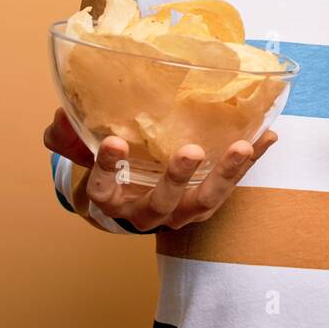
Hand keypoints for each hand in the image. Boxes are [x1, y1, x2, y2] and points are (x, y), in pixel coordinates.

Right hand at [44, 107, 277, 230]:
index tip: (114, 143)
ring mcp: (181, 211)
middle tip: (191, 152)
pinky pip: (232, 184)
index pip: (102, 189)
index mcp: (110, 199)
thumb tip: (62, 115)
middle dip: (176, 179)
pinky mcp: (207, 202)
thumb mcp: (81, 150)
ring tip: (243, 146)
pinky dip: (250, 162)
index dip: (107, 169)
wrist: (129, 197)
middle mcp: (146, 212)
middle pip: (161, 203)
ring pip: (205, 201)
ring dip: (226, 174)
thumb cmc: (107, 168)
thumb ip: (68, 135)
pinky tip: (266, 137)